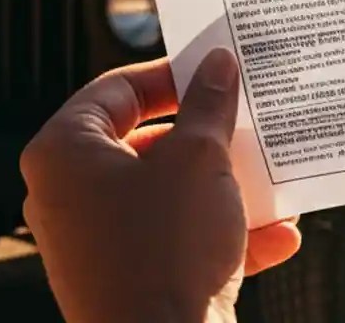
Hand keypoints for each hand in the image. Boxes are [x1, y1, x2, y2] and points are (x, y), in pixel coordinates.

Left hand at [20, 50, 301, 322]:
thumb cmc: (165, 249)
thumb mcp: (199, 160)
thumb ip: (210, 105)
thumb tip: (217, 64)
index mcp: (64, 154)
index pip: (115, 90)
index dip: (170, 75)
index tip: (215, 72)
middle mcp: (69, 196)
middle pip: (147, 143)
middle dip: (208, 137)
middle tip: (248, 120)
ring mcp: (97, 243)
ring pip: (170, 194)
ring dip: (225, 186)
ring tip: (273, 176)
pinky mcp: (129, 280)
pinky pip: (178, 241)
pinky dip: (225, 234)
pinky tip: (281, 233)